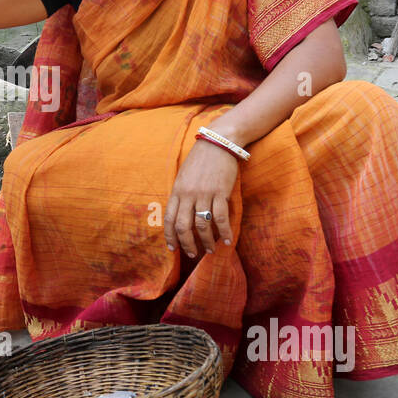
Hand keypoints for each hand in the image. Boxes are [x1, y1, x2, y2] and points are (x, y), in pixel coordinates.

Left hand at [164, 141, 238, 258]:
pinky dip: (224, 232)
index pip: (169, 219)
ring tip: (211, 250)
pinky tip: (227, 241)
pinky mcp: (221, 192)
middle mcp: (188, 194)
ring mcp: (204, 194)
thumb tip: (178, 215)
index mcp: (177, 191)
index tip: (172, 248)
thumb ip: (180, 195)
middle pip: (183, 226)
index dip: (170, 236)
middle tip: (192, 254)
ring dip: (206, 241)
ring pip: (202, 225)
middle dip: (187, 244)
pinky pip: (221, 218)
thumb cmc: (200, 160)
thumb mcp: (183, 176)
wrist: (218, 143)